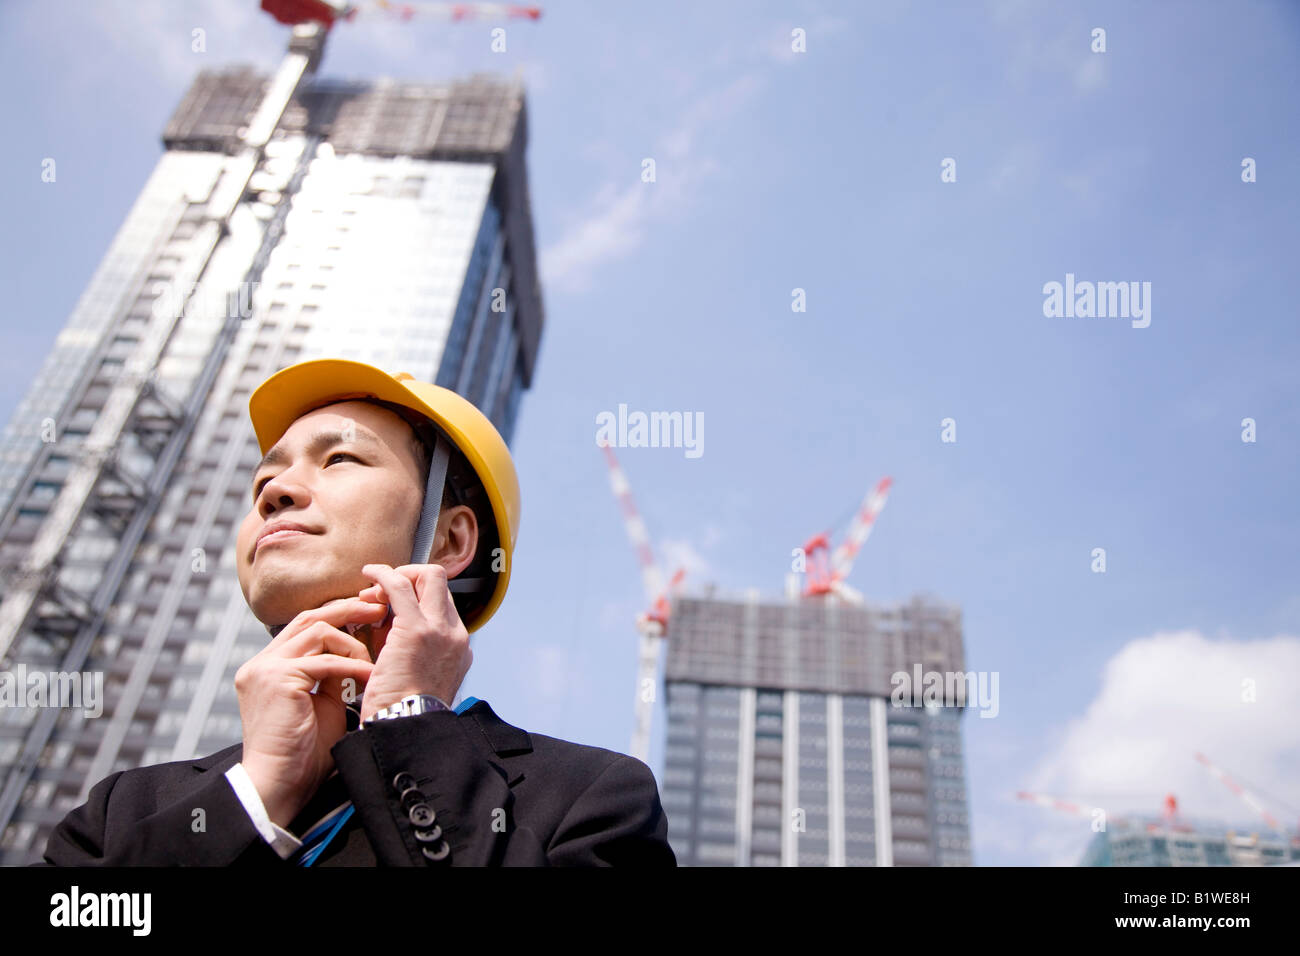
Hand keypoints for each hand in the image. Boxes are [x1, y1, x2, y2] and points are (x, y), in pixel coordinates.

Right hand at [235, 598, 384, 826]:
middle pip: (309, 618)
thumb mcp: (322, 701)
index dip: (338, 616)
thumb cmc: (304, 752)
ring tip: (371, 666)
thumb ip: (333, 674)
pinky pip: (325, 661)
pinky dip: (352, 667)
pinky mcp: (276, 679)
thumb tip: (357, 650)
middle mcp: (261, 662)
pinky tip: (370, 677)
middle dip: (348, 610)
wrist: (280, 784)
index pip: (305, 625)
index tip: (370, 615)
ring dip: (352, 645)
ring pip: (318, 631)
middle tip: (380, 610)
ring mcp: (265, 668)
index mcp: (267, 666)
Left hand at [356, 563, 472, 723]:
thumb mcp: (419, 679)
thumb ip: (412, 651)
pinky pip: (399, 585)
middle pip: (440, 583)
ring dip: (397, 575)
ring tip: (372, 588)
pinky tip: (368, 574)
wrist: (405, 728)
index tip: (390, 608)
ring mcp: (439, 629)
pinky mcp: (416, 629)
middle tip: (382, 593)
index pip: (442, 605)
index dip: (415, 598)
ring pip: (427, 576)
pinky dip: (382, 574)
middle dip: (410, 578)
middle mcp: (455, 634)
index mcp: (458, 648)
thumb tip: (389, 629)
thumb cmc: (403, 712)